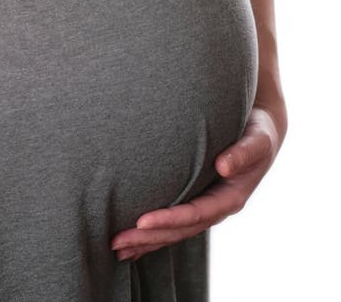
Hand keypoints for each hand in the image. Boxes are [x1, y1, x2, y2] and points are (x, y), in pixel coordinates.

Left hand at [110, 101, 287, 260]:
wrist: (261, 131)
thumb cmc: (258, 132)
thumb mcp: (257, 139)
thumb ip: (243, 153)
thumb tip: (223, 166)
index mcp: (231, 198)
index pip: (195, 214)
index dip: (169, 220)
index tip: (141, 222)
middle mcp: (216, 207)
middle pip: (180, 229)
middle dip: (148, 237)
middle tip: (116, 242)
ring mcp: (206, 206)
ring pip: (174, 230)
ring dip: (146, 240)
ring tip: (116, 248)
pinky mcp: (197, 199)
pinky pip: (174, 221)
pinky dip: (154, 232)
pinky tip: (133, 241)